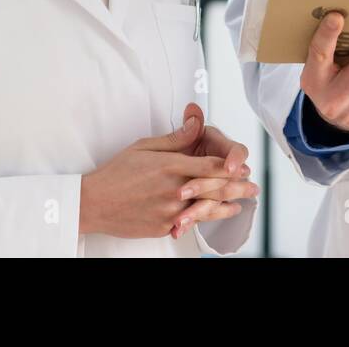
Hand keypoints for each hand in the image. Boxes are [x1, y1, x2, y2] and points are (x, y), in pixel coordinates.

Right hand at [78, 114, 254, 238]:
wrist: (95, 202)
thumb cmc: (118, 172)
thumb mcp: (145, 146)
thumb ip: (176, 138)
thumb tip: (197, 121)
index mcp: (171, 166)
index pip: (211, 166)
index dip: (232, 167)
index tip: (243, 167)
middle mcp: (174, 190)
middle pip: (216, 189)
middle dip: (238, 188)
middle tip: (253, 187)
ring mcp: (170, 211)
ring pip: (207, 210)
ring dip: (227, 207)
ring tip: (240, 204)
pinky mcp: (164, 227)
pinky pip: (190, 223)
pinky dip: (205, 219)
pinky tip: (214, 216)